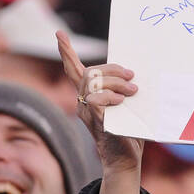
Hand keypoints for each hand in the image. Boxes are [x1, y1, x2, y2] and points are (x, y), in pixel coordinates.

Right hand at [56, 30, 141, 173]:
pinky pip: (95, 100)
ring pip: (93, 83)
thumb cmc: (128, 132)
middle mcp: (83, 102)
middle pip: (90, 72)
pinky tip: (121, 102)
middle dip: (112, 69)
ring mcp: (87, 112)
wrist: (126, 159)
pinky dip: (109, 97)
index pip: (74, 70)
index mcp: (89, 96)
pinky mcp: (95, 121)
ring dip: (115, 82)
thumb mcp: (127, 105)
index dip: (66, 52)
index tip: (59, 34)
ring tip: (133, 91)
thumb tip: (134, 74)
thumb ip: (123, 90)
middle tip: (132, 76)